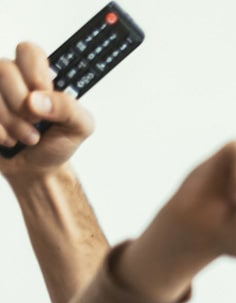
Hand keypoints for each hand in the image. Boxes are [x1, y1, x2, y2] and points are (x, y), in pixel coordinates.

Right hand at [0, 42, 93, 177]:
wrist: (36, 170)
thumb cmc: (57, 143)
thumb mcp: (80, 127)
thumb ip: (69, 108)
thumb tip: (38, 99)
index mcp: (38, 75)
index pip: (28, 51)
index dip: (34, 74)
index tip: (43, 96)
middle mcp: (12, 79)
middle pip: (4, 69)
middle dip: (22, 104)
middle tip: (36, 123)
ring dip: (12, 122)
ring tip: (27, 137)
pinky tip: (9, 140)